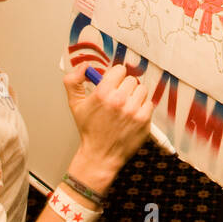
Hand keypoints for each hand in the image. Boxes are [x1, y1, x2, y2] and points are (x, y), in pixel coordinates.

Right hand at [62, 62, 152, 193]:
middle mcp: (119, 100)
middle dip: (125, 86)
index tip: (114, 83)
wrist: (100, 155)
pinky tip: (132, 114)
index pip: (119, 70)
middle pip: (131, 79)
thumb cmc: (89, 130)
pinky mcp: (144, 120)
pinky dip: (142, 107)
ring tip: (126, 106)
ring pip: (142, 89)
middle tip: (118, 97)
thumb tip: (84, 66)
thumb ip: (73, 81)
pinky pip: (149, 103)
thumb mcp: (75, 104)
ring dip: (135, 95)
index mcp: (103, 93)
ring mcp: (133, 110)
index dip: (116, 77)